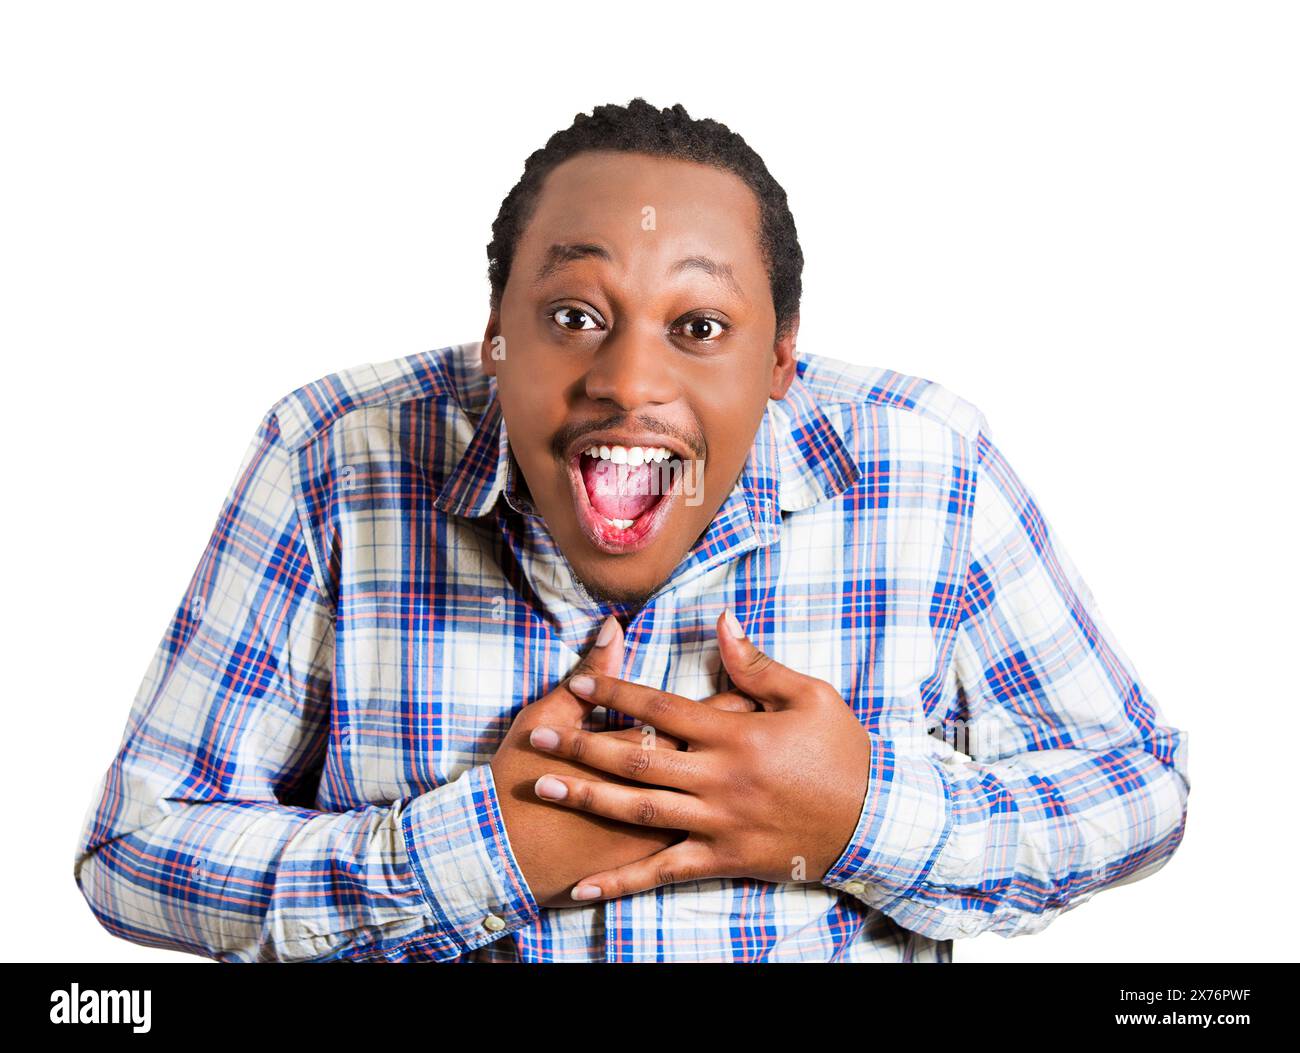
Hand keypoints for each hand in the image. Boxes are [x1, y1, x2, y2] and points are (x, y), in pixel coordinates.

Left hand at [525, 609, 872, 901]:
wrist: (873, 821)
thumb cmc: (843, 753)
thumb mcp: (810, 696)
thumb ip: (757, 664)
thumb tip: (722, 621)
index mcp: (735, 733)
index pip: (661, 709)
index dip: (615, 692)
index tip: (576, 680)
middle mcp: (718, 778)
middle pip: (636, 759)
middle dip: (580, 746)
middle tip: (535, 736)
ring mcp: (717, 821)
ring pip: (639, 811)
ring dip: (587, 799)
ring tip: (543, 789)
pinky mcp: (722, 857)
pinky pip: (664, 872)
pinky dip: (622, 881)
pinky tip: (584, 887)